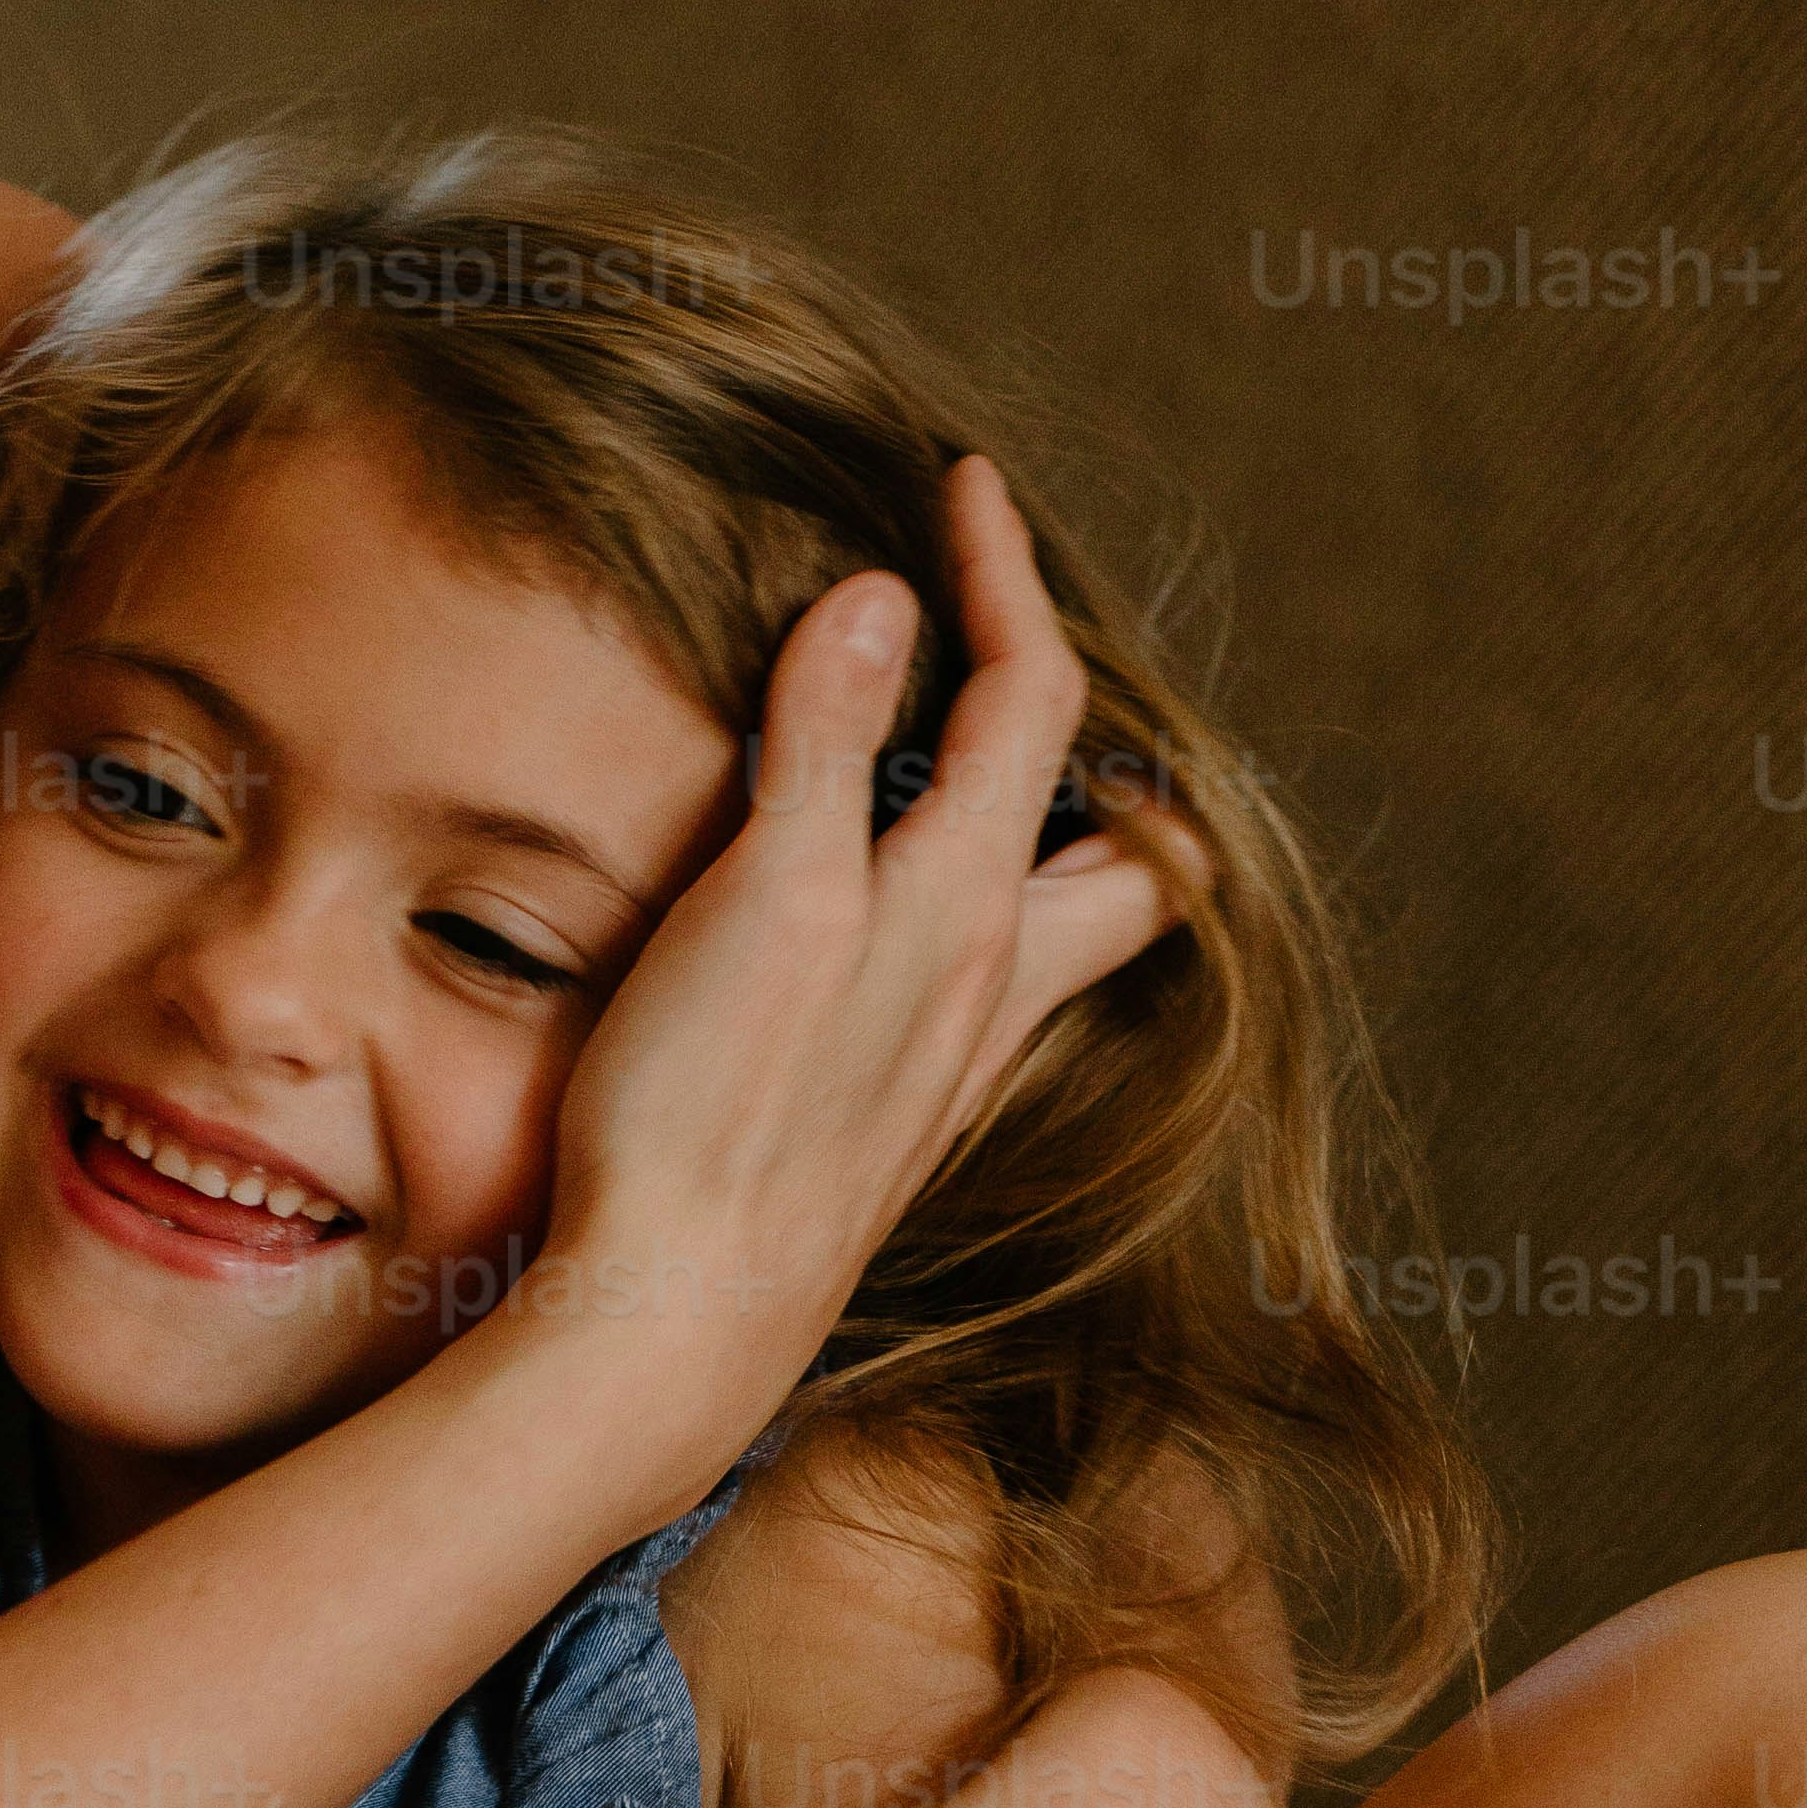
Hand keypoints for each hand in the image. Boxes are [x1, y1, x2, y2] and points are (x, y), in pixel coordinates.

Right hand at [521, 456, 1178, 1483]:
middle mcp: (994, 987)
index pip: (1034, 698)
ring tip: (1005, 788)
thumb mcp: (766, 897)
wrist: (673, 1321)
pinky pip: (995, 1008)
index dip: (1004, 576)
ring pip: (1074, 940)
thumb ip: (825, 745)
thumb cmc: (711, 1114)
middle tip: (1051, 678)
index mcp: (970, 905)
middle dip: (1119, 754)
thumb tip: (881, 598)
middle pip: (1133, 854)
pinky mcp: (898, 1132)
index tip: (964, 486)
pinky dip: (989, 936)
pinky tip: (915, 943)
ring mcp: (954, 1069)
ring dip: (1067, 850)